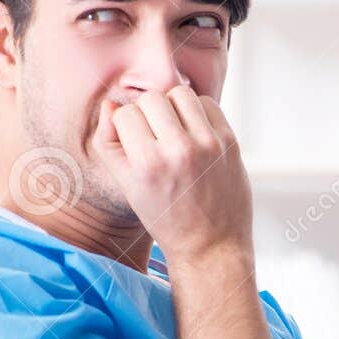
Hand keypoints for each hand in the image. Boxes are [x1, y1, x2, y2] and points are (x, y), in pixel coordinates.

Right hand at [92, 84, 250, 262]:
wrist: (211, 244)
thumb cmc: (165, 217)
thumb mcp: (128, 187)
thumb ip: (109, 144)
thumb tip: (111, 104)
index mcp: (148, 165)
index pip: (126, 113)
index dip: (126, 125)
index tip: (134, 143)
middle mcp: (180, 151)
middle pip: (152, 98)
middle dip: (147, 112)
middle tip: (153, 134)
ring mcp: (209, 145)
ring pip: (180, 93)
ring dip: (172, 106)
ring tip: (173, 129)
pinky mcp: (230, 143)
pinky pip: (208, 104)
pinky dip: (198, 113)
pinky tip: (194, 133)